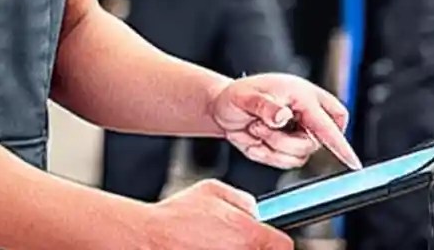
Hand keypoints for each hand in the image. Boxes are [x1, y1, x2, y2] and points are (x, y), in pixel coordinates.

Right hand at [141, 179, 292, 249]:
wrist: (149, 239)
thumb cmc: (175, 217)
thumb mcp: (211, 190)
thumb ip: (242, 199)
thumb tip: (254, 208)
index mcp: (248, 234)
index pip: (284, 246)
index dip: (275, 241)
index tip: (269, 239)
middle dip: (254, 247)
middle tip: (235, 240)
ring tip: (214, 244)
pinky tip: (202, 248)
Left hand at [210, 74, 361, 170]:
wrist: (224, 108)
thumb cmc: (237, 96)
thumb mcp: (245, 97)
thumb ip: (265, 106)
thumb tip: (283, 115)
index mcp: (302, 95)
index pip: (328, 122)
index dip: (340, 144)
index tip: (353, 163)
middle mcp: (307, 113)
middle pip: (322, 140)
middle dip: (291, 141)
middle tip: (262, 127)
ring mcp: (301, 132)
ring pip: (301, 155)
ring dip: (273, 147)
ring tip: (255, 128)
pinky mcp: (291, 147)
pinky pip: (287, 162)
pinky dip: (268, 156)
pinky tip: (256, 140)